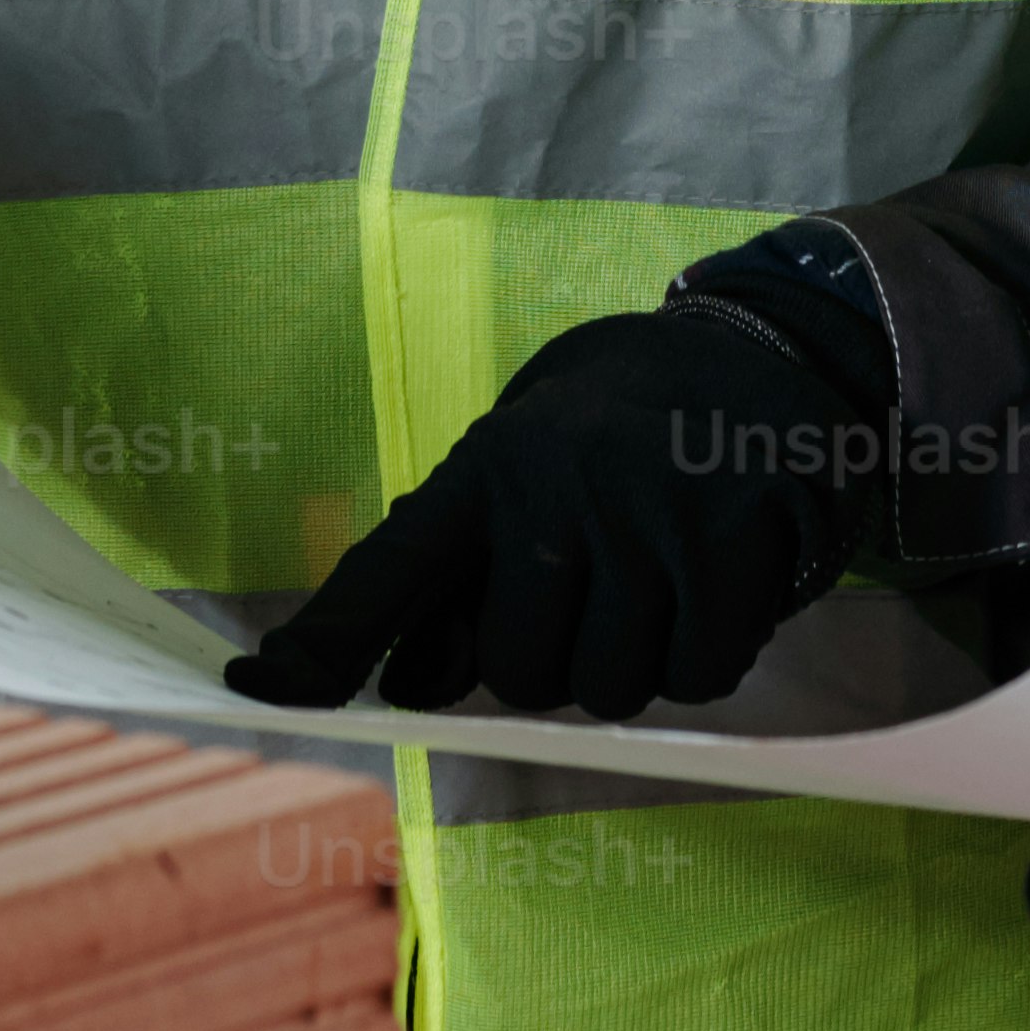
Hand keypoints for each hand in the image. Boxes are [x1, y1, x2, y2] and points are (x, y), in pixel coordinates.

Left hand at [228, 294, 885, 720]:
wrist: (770, 342)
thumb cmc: (622, 424)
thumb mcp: (528, 459)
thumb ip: (464, 568)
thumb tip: (411, 684)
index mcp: (492, 464)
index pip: (391, 568)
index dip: (325, 640)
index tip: (259, 688)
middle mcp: (559, 486)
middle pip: (519, 670)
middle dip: (553, 659)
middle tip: (594, 593)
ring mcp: (653, 513)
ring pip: (611, 685)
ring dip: (633, 662)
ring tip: (657, 580)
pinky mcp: (741, 539)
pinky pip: (698, 674)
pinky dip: (703, 657)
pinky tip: (712, 588)